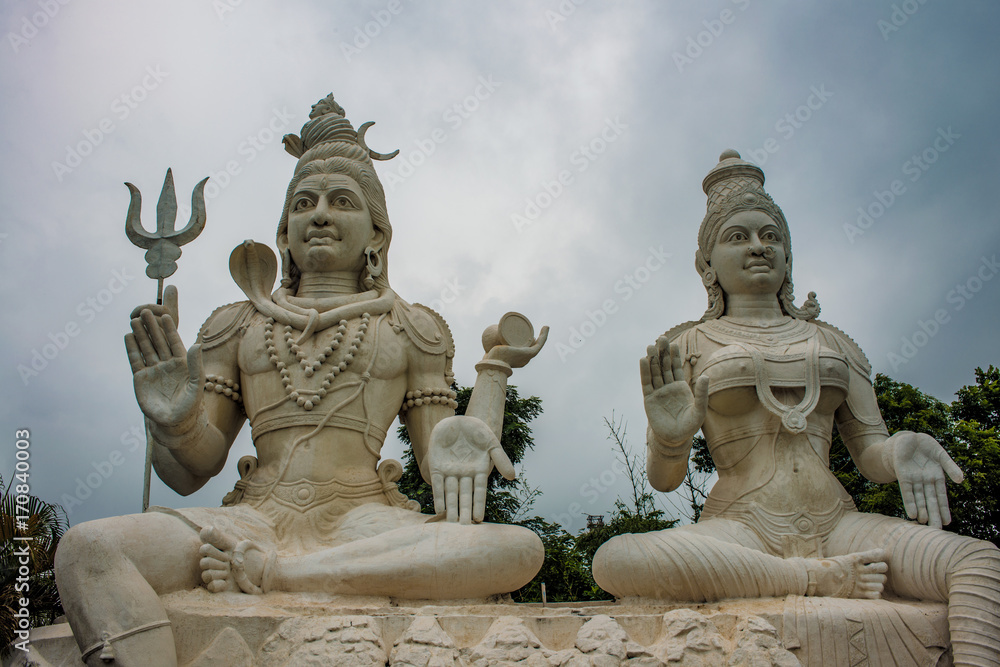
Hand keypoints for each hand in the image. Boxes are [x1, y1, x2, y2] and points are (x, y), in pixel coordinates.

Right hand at [125, 289, 203, 430]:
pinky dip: (132, 348)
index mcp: (182, 363)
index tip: (165, 315)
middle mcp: (167, 364)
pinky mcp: (141, 378)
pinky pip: (136, 360)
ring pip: (146, 348)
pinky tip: (128, 336)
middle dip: (152, 326)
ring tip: (134, 320)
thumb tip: (197, 344)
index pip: (174, 342)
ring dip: (141, 334)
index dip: (169, 329)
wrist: (174, 423)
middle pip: (158, 341)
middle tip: (145, 311)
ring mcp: (153, 370)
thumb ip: (196, 364)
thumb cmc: (189, 405)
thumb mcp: (196, 383)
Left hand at [427, 416, 514, 523]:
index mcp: (478, 471)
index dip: (478, 505)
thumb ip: (500, 459)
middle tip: (463, 528)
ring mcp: (450, 471)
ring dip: (451, 508)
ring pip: (451, 493)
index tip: (478, 519)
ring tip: (450, 524)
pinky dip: (438, 495)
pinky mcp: (437, 466)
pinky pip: (438, 484)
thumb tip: (512, 477)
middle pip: (464, 496)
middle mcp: (464, 474)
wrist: (458, 419)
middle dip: (464, 511)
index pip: (478, 491)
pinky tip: (439, 508)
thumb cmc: (477, 431)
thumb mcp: (491, 443)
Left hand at [484, 326, 548, 368]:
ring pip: (538, 343)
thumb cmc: (490, 362)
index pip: (527, 348)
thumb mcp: (492, 356)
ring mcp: (528, 356)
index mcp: (519, 360)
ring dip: (543, 335)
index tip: (525, 332)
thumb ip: (490, 355)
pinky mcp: (529, 353)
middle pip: (532, 345)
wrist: (492, 364)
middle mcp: (526, 359)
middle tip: (531, 327)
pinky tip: (546, 327)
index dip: (529, 340)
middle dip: (535, 337)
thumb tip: (485, 353)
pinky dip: (544, 335)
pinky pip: (540, 343)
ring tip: (544, 327)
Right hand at [640, 338, 708, 443]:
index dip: (674, 356)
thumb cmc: (689, 426)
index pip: (676, 368)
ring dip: (652, 359)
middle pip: (664, 366)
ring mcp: (658, 392)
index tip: (673, 344)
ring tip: (651, 346)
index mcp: (680, 387)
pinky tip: (644, 360)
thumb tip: (706, 376)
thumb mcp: (700, 410)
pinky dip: (645, 371)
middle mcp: (668, 387)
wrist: (675, 439)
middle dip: (663, 353)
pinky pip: (646, 382)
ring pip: (655, 372)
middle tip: (661, 338)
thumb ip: (702, 393)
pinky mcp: (649, 399)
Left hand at [888, 431, 963, 528]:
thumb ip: (950, 467)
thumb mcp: (941, 455)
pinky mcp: (903, 475)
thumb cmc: (926, 447)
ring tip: (924, 523)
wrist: (908, 438)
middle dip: (933, 515)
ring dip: (921, 510)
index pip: (941, 497)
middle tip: (936, 530)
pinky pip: (906, 491)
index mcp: (936, 478)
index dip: (943, 509)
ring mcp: (914, 479)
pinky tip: (912, 513)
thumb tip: (961, 480)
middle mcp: (925, 482)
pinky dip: (909, 501)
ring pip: (919, 498)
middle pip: (930, 501)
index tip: (947, 522)